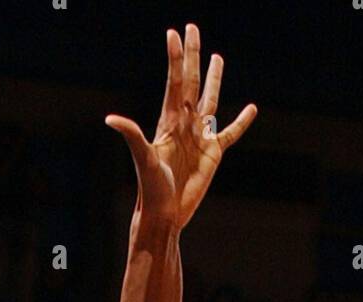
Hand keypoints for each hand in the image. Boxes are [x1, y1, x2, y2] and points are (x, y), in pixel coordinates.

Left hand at [105, 24, 256, 229]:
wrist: (165, 212)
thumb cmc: (151, 188)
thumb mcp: (143, 159)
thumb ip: (132, 135)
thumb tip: (111, 119)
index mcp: (168, 120)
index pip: (174, 82)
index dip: (175, 58)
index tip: (174, 33)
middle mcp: (184, 123)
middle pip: (191, 81)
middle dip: (192, 55)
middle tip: (192, 28)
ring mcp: (199, 137)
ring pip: (210, 99)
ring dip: (214, 78)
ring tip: (217, 57)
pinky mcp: (213, 153)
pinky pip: (230, 132)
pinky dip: (241, 121)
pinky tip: (251, 109)